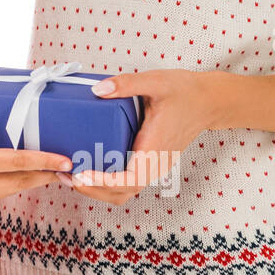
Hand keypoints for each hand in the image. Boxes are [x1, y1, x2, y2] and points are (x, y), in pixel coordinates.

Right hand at [0, 73, 73, 207]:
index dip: (43, 160)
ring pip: (12, 189)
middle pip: (22, 181)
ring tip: (53, 170)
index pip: (16, 162)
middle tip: (70, 167)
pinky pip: (0, 193)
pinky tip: (25, 176)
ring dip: (33, 180)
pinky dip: (16, 184)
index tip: (66, 160)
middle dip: (47, 174)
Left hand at [57, 68, 231, 204]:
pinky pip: (127, 181)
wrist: (208, 101)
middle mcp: (154, 164)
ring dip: (98, 189)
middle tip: (66, 175)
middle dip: (93, 190)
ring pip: (124, 191)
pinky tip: (89, 165)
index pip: (129, 179)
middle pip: (122, 193)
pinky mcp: (150, 162)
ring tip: (72, 174)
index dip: (104, 182)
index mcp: (155, 150)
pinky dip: (107, 182)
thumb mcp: (155, 81)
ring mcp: (153, 166)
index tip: (82, 174)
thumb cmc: (184, 92)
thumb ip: (126, 84)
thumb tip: (97, 90)